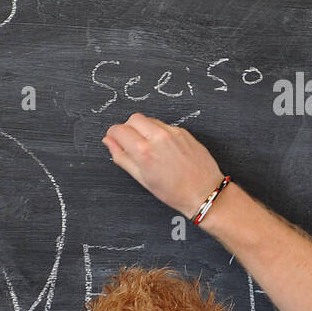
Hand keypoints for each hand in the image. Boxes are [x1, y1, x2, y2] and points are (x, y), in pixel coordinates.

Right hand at [103, 113, 225, 218]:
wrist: (203, 192)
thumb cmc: (173, 191)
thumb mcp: (142, 178)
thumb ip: (122, 157)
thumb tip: (109, 142)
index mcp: (144, 152)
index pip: (119, 130)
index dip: (113, 134)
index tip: (114, 139)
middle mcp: (158, 138)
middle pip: (133, 118)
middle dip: (127, 128)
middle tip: (130, 142)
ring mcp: (172, 132)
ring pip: (148, 119)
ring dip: (143, 129)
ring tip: (148, 147)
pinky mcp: (183, 131)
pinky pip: (163, 125)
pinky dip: (158, 132)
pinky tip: (163, 148)